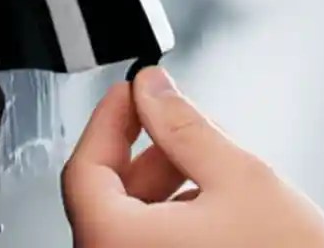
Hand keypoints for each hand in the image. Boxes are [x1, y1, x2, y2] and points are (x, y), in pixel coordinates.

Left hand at [62, 67, 323, 247]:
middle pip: (103, 199)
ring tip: (208, 170)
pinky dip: (167, 224)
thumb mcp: (240, 179)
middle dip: (143, 154)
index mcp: (117, 243)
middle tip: (176, 125)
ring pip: (127, 226)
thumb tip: (153, 90)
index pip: (83, 169)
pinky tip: (211, 212)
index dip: (109, 121)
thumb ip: (186, 126)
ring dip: (158, 189)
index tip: (132, 94)